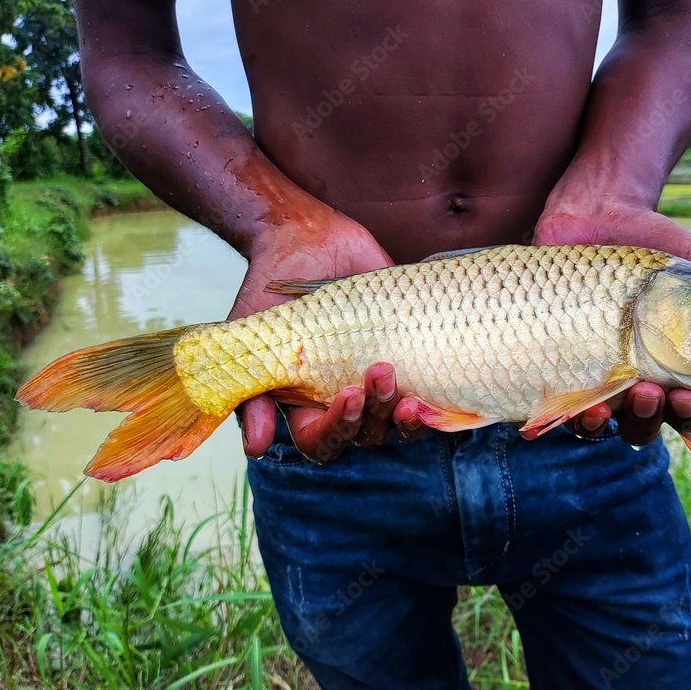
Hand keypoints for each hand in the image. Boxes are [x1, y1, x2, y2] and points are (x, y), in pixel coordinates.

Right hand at [229, 202, 424, 460]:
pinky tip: (435, 389)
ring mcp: (380, 381)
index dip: (339, 428)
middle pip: (368, 434)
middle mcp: (346, 400)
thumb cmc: (272, 294)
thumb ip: (253, 394)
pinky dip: (438, 401)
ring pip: (401, 422)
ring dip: (407, 414)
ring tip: (399, 374)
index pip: (324, 441)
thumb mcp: (253, 341)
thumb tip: (257, 447)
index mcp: (308, 406)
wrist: (308, 241)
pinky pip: (433, 394)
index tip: (349, 394)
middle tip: (380, 371)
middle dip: (376, 411)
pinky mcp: (412, 358)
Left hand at [532, 197, 690, 444]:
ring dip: (626, 419)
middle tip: (663, 393)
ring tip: (634, 392)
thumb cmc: (659, 247)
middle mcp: (637, 379)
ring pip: (613, 423)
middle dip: (659, 417)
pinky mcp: (561, 366)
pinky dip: (583, 415)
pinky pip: (568, 410)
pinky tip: (591, 405)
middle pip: (652, 425)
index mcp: (676, 368)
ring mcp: (597, 375)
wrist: (598, 215)